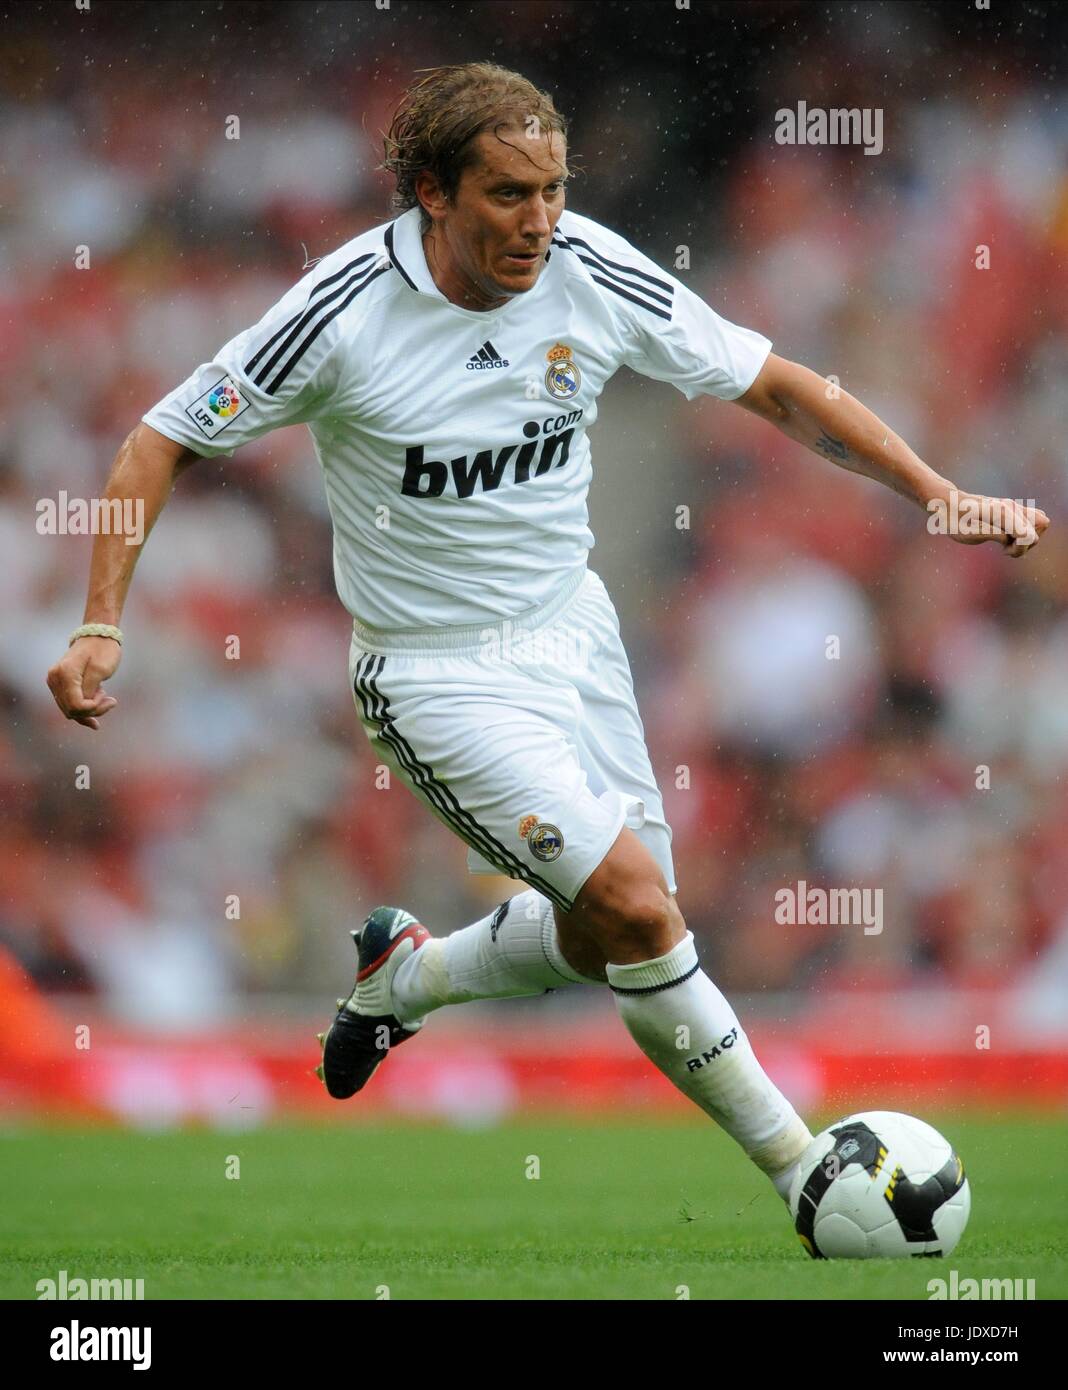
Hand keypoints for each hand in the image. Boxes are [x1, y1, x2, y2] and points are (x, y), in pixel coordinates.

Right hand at [46, 636, 120, 729]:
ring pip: (69, 710)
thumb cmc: (102, 650)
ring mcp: (53, 681)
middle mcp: (54, 678)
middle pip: (71, 710)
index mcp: (64, 673)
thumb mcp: (101, 670)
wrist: (96, 635)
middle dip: (93, 711)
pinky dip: (82, 709)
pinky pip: (68, 704)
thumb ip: (90, 691)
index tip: (107, 696)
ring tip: (105, 698)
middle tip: (111, 701)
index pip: (76, 705)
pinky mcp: (57, 684)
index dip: (94, 708)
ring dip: (89, 710)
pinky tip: (97, 711)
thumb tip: (82, 707)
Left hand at [930, 492, 1049, 556]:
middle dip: (1028, 542)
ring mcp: (1012, 506)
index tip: (1004, 551)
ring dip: (1028, 536)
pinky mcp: (1010, 509)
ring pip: (1040, 521)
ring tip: (1007, 542)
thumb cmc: (956, 521)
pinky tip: (1005, 537)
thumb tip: (1014, 538)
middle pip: (1042, 525)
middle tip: (1006, 547)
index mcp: (1002, 513)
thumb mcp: (970, 533)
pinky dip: (1024, 531)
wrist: (948, 505)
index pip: (1029, 535)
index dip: (1021, 548)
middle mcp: (1011, 506)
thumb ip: (996, 534)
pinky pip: (1031, 520)